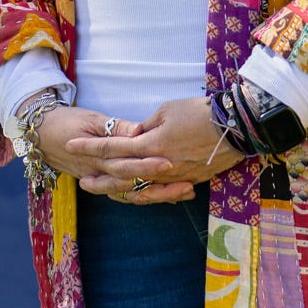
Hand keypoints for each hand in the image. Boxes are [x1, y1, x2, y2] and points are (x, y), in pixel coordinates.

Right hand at [35, 105, 198, 203]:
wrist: (41, 135)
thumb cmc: (67, 121)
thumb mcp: (90, 118)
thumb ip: (116, 127)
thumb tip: (139, 130)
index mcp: (96, 156)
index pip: (124, 163)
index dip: (146, 164)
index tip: (169, 162)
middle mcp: (99, 174)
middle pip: (133, 184)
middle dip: (160, 185)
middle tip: (187, 183)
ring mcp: (102, 182)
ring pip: (133, 195)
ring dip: (159, 195)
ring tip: (185, 192)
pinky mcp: (105, 184)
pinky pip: (128, 196)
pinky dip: (149, 197)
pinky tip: (170, 197)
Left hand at [97, 96, 246, 200]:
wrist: (236, 127)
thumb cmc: (199, 112)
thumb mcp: (166, 112)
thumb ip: (146, 129)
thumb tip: (136, 138)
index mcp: (149, 145)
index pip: (112, 146)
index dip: (90, 145)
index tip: (71, 144)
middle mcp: (158, 166)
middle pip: (121, 174)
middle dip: (99, 177)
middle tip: (82, 182)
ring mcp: (174, 177)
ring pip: (141, 189)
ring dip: (120, 190)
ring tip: (105, 192)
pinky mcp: (190, 181)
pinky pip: (162, 192)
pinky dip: (147, 195)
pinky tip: (137, 196)